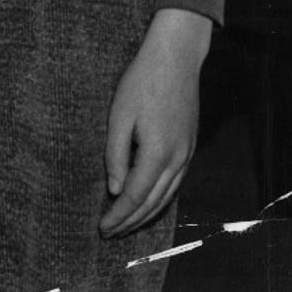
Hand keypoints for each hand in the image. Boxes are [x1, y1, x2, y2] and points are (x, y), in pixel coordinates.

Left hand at [100, 7, 212, 235]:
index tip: (102, 227)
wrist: (176, 60)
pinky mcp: (189, 148)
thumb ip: (117, 155)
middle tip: (109, 232)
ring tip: (125, 224)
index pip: (135, 196)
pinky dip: (160, 199)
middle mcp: (177, 160)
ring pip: (167, 197)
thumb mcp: (120, 115)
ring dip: (146, 214)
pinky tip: (148, 202)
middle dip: (130, 221)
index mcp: (158, 153)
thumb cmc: (142, 82)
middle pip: (152, 203)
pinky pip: (175, 184)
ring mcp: (187, 155)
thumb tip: (115, 190)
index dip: (118, 215)